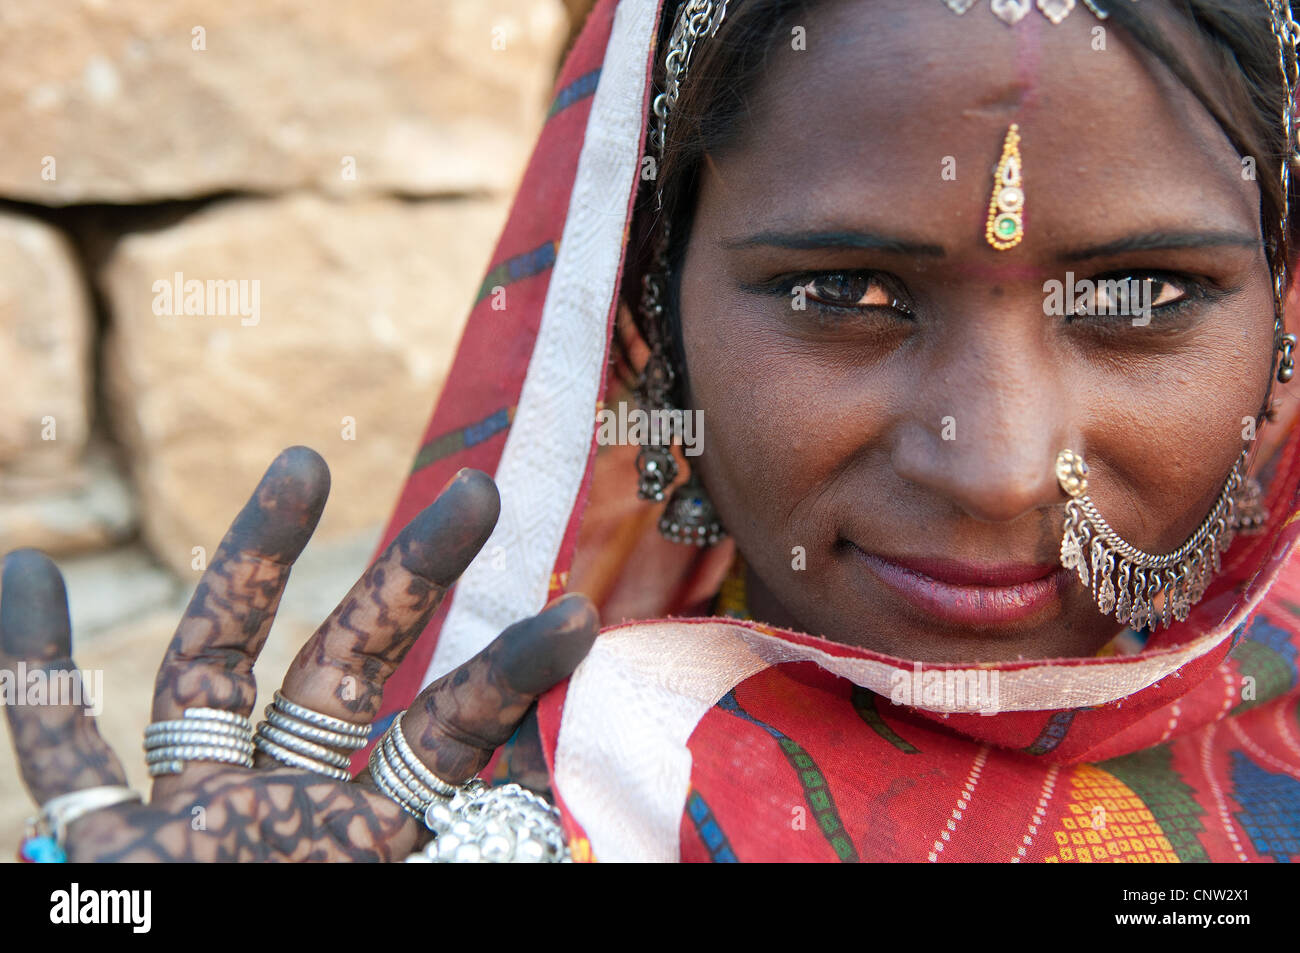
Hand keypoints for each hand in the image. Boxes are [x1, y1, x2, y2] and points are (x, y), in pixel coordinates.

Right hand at [1, 447, 598, 861]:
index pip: (446, 743)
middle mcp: (283, 813)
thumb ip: (484, 875)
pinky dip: (29, 670)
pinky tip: (23, 575)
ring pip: (209, 673)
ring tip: (309, 461)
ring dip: (249, 566)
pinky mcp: (100, 857)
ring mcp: (189, 822)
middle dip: (412, 579)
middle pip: (349, 669)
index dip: (507, 680)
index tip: (573, 614)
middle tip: (482, 490)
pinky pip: (56, 751)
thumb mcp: (401, 914)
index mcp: (366, 849)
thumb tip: (573, 857)